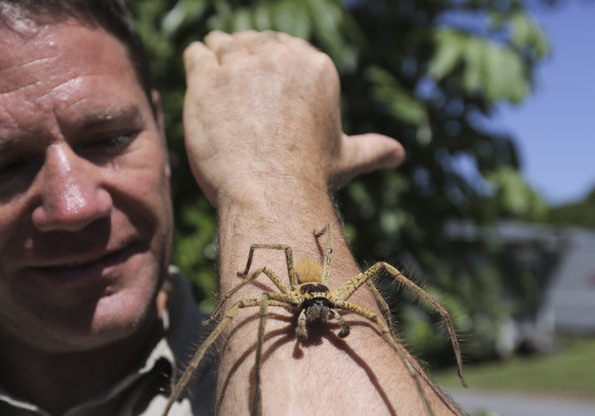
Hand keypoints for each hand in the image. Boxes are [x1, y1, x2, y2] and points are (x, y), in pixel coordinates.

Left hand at [182, 30, 403, 208]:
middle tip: (235, 93)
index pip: (281, 45)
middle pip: (251, 41)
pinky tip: (200, 86)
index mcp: (315, 66)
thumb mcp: (346, 159)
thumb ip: (371, 149)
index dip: (266, 63)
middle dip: (241, 59)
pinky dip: (195, 64)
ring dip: (216, 58)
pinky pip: (196, 54)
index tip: (260, 89)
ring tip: (215, 85)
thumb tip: (399, 154)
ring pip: (221, 43)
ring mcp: (241, 65)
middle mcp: (280, 56)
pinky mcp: (207, 78)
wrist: (272, 195)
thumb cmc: (310, 179)